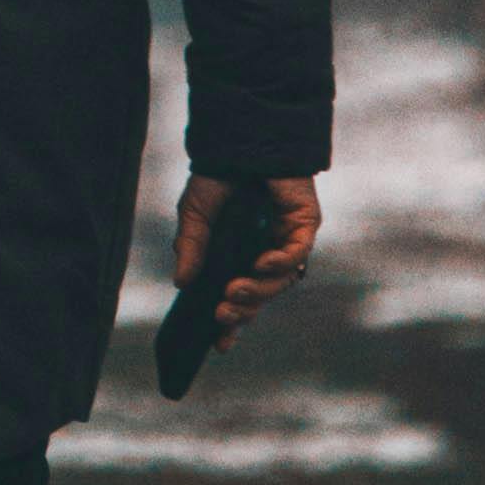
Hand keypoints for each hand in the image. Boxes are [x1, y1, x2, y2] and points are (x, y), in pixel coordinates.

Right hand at [174, 171, 319, 347]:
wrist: (241, 140)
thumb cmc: (219, 176)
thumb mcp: (195, 215)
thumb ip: (191, 247)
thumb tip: (180, 284)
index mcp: (240, 256)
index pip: (239, 298)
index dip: (231, 323)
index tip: (218, 344)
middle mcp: (266, 253)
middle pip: (261, 296)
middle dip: (242, 311)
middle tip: (221, 314)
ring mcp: (286, 241)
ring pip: (280, 282)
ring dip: (258, 292)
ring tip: (233, 291)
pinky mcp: (303, 225)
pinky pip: (297, 255)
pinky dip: (279, 263)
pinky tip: (260, 263)